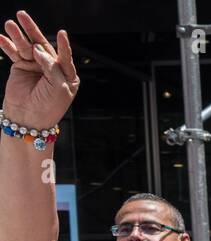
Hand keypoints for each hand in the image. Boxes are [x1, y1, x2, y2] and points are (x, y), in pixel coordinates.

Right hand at [0, 13, 78, 128]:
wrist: (29, 118)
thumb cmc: (49, 106)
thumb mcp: (58, 87)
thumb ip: (51, 67)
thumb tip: (39, 49)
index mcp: (67, 75)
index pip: (64, 56)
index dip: (63, 45)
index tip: (61, 33)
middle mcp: (51, 68)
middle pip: (42, 45)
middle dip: (32, 30)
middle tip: (22, 15)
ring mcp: (35, 66)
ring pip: (26, 46)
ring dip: (17, 35)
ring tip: (9, 24)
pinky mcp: (21, 67)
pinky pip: (13, 53)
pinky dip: (6, 45)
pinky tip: (1, 37)